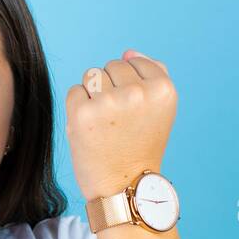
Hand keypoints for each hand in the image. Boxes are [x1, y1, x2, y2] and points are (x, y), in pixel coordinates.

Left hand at [66, 48, 176, 200]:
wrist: (124, 187)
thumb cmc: (139, 147)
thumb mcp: (159, 110)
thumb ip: (152, 75)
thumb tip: (128, 51)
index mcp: (163, 89)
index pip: (133, 61)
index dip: (130, 85)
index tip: (135, 112)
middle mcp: (139, 93)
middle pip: (112, 65)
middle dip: (111, 88)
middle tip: (119, 122)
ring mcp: (110, 102)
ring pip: (92, 74)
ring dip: (93, 95)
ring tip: (105, 124)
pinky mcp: (83, 114)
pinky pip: (74, 91)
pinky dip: (78, 108)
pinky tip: (91, 129)